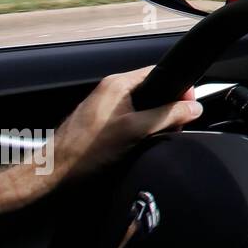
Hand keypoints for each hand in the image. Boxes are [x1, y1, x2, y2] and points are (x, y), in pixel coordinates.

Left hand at [0, 66, 198, 221]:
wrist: (52, 174)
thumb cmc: (87, 151)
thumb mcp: (134, 131)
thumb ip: (167, 116)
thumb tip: (195, 107)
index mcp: (117, 84)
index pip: (159, 73)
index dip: (179, 88)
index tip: (189, 106)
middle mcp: (110, 91)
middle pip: (153, 91)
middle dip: (168, 108)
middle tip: (176, 127)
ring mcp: (104, 108)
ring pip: (143, 108)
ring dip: (155, 122)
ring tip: (158, 139)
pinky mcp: (101, 125)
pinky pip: (130, 121)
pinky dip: (141, 131)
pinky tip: (141, 146)